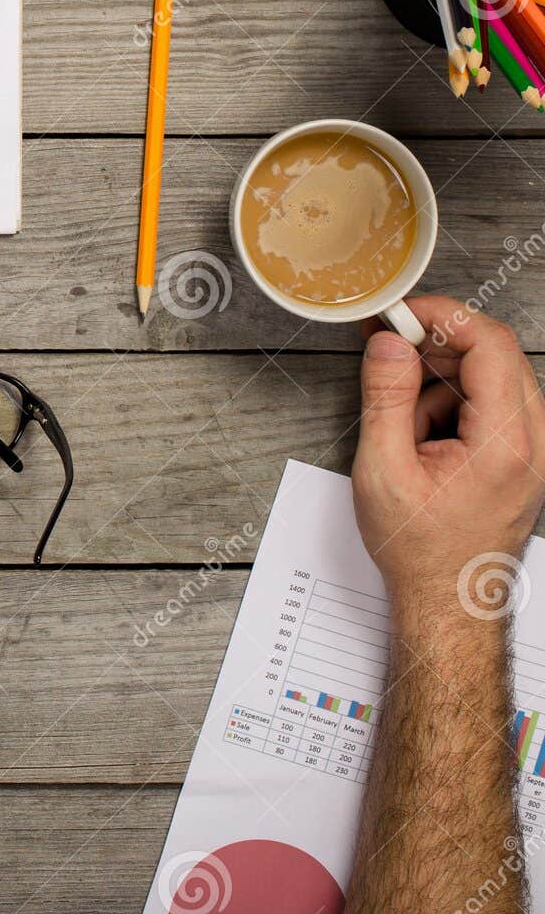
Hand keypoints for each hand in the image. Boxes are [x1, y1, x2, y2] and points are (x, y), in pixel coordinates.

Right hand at [355, 297, 544, 622]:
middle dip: (437, 345)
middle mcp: (535, 444)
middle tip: (389, 351)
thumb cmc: (420, 549)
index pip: (490, 344)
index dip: (443, 316)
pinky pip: (495, 402)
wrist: (447, 599)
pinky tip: (425, 435)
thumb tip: (387, 343)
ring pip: (494, 376)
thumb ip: (385, 397)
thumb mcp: (383, 468)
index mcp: (506, 445)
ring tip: (405, 420)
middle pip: (496, 354)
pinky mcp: (526, 456)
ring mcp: (536, 451)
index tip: (402, 315)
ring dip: (444, 378)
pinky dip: (456, 401)